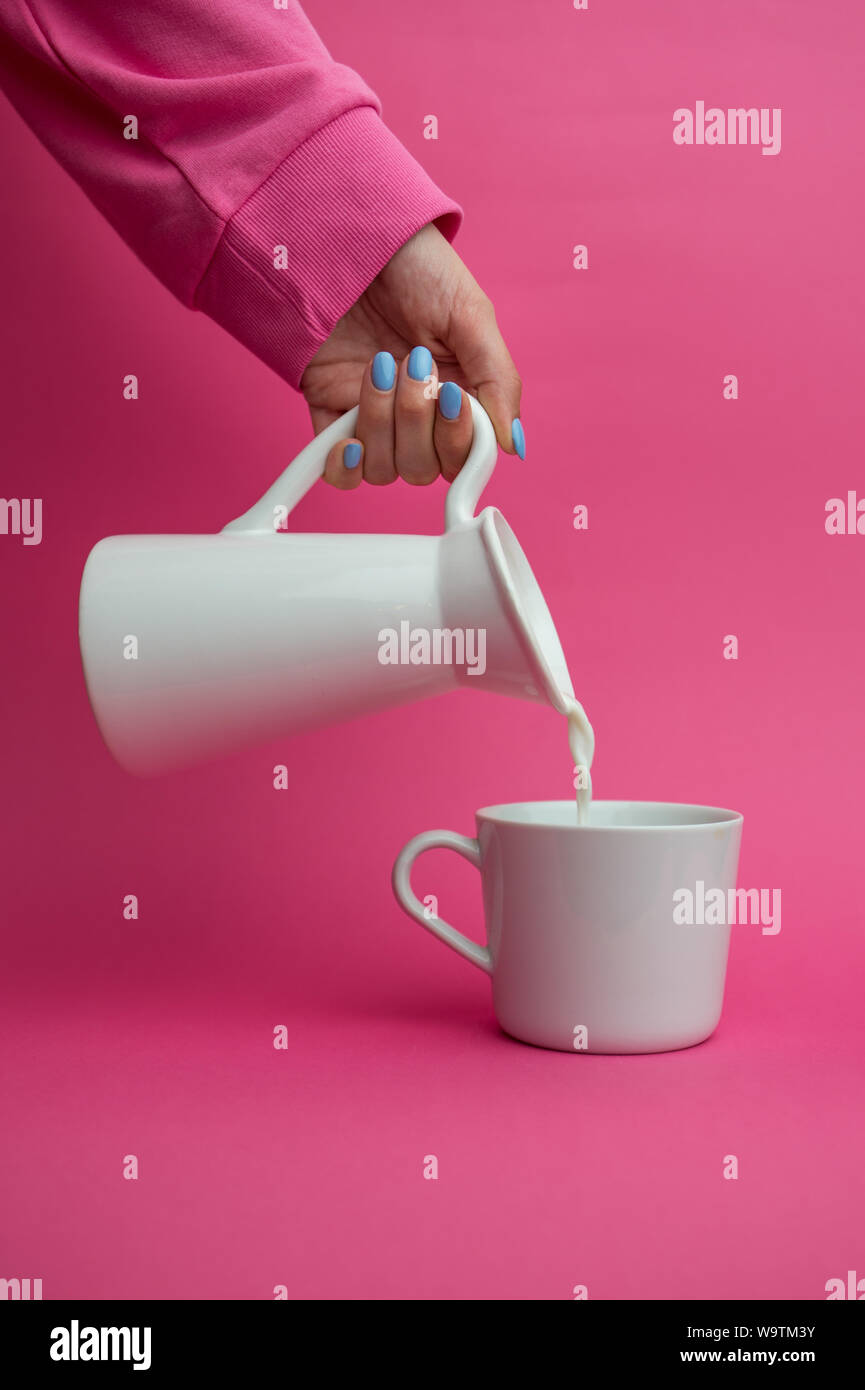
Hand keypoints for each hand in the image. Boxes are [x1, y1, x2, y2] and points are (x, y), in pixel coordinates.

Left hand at [300, 223, 523, 487]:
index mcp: (459, 395)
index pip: (464, 455)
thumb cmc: (418, 267)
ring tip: (378, 365)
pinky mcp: (330, 413)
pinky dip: (344, 466)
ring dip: (380, 423)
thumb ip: (498, 382)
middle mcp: (417, 414)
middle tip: (410, 362)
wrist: (349, 235)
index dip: (456, 438)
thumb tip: (512, 445)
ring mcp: (372, 417)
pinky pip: (339, 472)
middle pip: (422, 467)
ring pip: (383, 468)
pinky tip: (347, 440)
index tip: (450, 395)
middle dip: (415, 421)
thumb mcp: (472, 315)